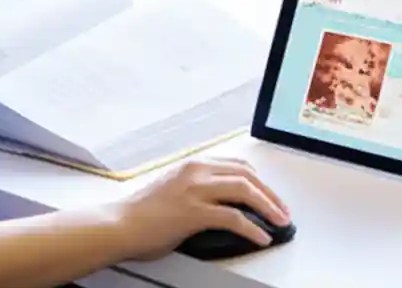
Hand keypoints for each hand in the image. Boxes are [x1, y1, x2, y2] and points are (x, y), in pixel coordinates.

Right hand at [111, 157, 290, 261]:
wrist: (119, 224)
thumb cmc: (141, 213)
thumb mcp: (173, 190)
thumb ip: (196, 189)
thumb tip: (219, 202)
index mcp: (192, 164)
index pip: (237, 165)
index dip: (259, 181)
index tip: (270, 194)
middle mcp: (195, 172)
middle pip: (246, 175)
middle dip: (270, 193)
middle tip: (282, 210)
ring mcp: (195, 190)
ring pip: (245, 191)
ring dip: (268, 207)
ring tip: (280, 221)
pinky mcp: (194, 212)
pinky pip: (233, 218)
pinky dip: (252, 228)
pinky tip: (260, 237)